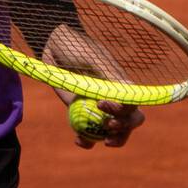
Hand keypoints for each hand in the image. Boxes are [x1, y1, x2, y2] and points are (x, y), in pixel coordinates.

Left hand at [46, 26, 146, 147]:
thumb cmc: (77, 48)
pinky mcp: (83, 112)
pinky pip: (90, 132)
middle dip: (124, 128)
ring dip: (112, 139)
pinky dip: (87, 140)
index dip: (124, 111)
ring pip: (113, 131)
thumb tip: (129, 90)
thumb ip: (109, 74)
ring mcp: (99, 107)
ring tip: (99, 141)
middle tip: (107, 126)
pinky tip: (78, 140)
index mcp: (121, 85)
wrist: (55, 47)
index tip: (102, 104)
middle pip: (130, 121)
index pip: (133, 104)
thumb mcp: (93, 58)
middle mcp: (114, 98)